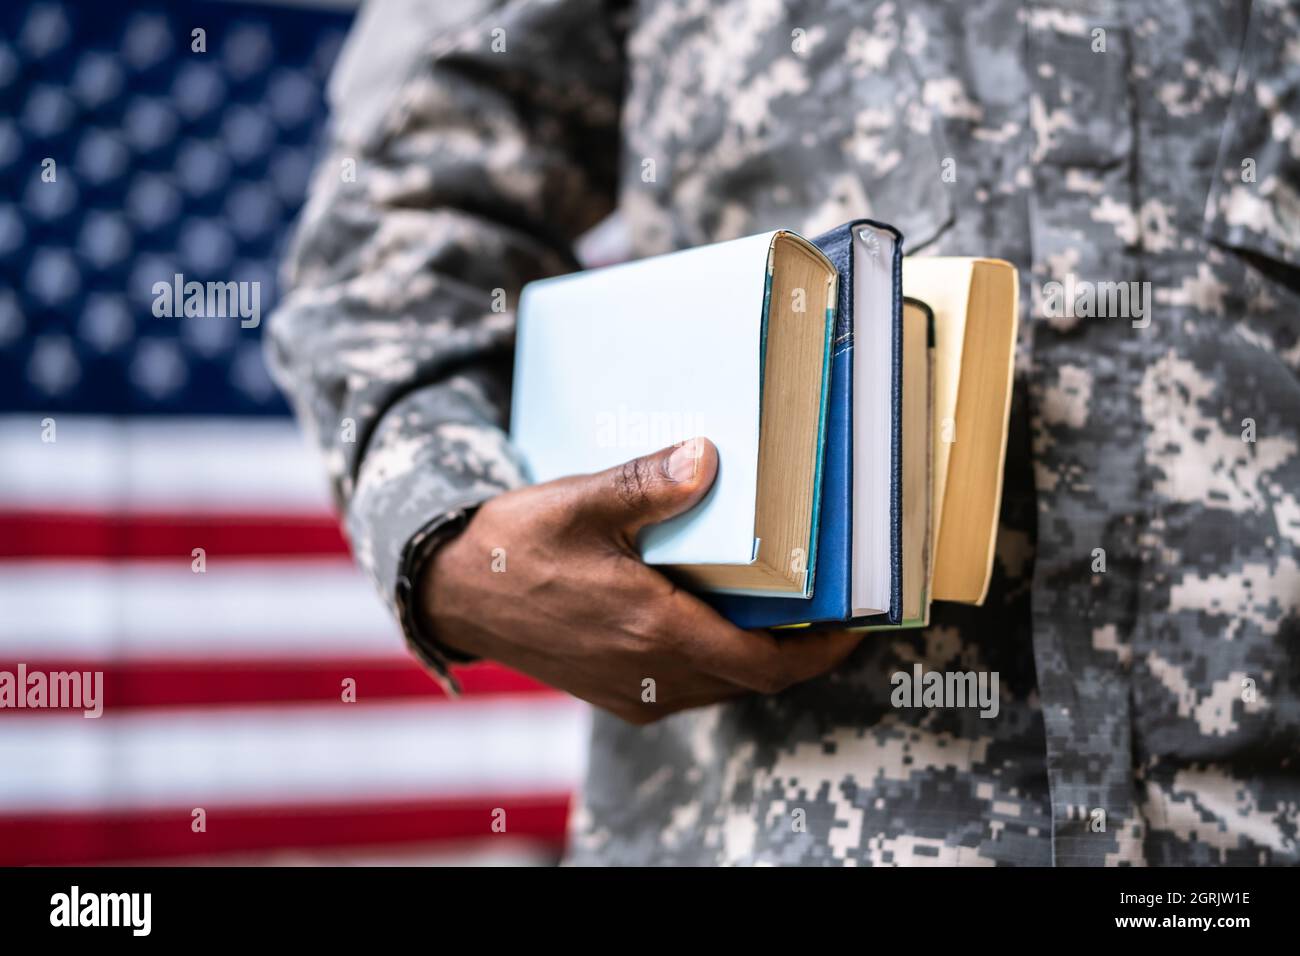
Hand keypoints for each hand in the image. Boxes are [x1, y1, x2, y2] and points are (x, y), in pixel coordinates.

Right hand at [419, 437, 863, 723]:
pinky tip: (716, 618)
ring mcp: (630, 691)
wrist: (451, 593)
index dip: (820, 652)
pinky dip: (717, 661)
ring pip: (720, 686)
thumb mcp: (581, 502)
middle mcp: (649, 674)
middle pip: (751, 679)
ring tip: (781, 610)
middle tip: (829, 607)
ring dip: (756, 657)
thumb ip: (648, 482)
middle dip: (798, 651)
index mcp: (653, 629)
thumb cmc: (512, 548)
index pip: (765, 664)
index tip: (856, 625)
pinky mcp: (613, 692)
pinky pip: (687, 687)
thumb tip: (708, 456)